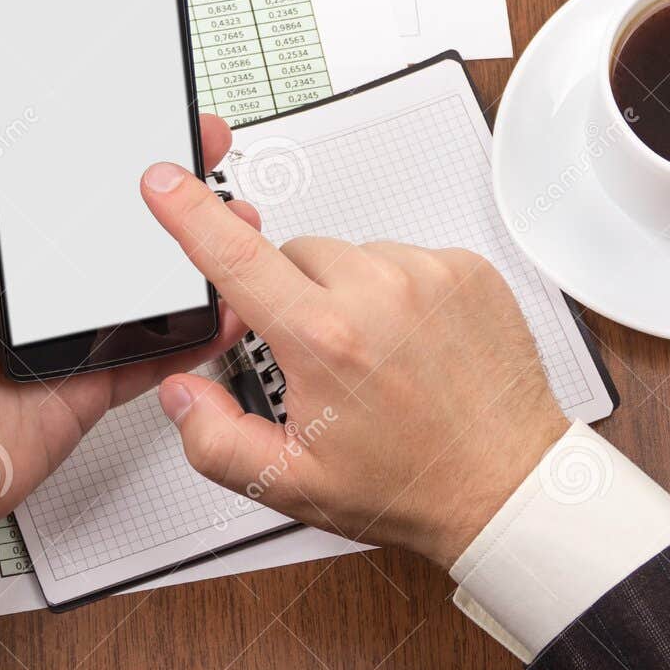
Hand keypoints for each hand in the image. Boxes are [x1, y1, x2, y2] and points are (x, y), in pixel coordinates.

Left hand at [0, 118, 258, 538]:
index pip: (45, 193)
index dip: (89, 158)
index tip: (130, 127)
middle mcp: (30, 294)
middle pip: (104, 233)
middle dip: (154, 200)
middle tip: (199, 159)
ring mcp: (66, 338)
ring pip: (137, 289)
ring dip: (179, 262)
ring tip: (226, 228)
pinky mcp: (90, 385)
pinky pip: (149, 356)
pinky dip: (186, 338)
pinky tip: (218, 315)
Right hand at [139, 162, 569, 569]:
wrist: (507, 486)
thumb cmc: (411, 484)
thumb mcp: (292, 483)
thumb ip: (216, 440)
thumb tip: (182, 394)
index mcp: (325, 340)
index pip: (235, 258)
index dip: (188, 214)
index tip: (163, 183)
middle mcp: (377, 293)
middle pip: (291, 256)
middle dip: (288, 298)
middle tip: (317, 359)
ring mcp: (427, 274)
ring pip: (347, 255)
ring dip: (344, 292)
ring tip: (373, 355)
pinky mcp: (466, 269)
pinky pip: (401, 257)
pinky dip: (394, 290)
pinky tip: (409, 343)